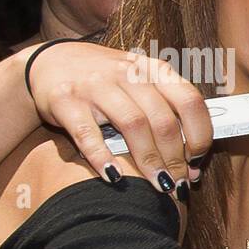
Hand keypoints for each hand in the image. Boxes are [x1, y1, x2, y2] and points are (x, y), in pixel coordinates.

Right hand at [22, 40, 211, 192]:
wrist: (48, 63)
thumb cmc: (107, 82)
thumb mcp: (142, 84)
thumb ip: (169, 115)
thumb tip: (195, 164)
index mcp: (154, 70)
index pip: (190, 102)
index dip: (200, 135)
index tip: (198, 161)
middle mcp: (128, 74)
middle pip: (163, 121)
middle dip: (176, 158)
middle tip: (178, 184)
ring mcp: (96, 85)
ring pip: (133, 125)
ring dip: (149, 161)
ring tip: (159, 185)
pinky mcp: (65, 100)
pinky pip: (88, 134)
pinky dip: (103, 158)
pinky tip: (115, 177)